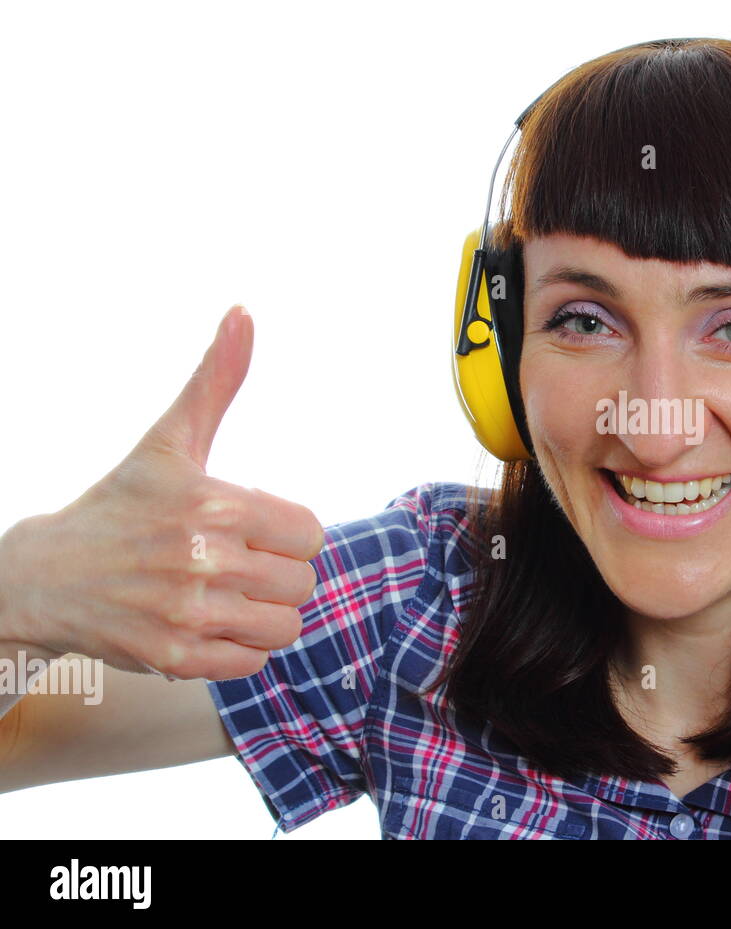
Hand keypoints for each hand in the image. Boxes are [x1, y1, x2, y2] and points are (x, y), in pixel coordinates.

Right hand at [0, 306, 323, 680]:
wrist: (45, 576)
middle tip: (235, 562)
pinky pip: (254, 661)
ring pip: (287, 625)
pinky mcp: (175, 659)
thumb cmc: (120, 505)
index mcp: (214, 503)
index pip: (310, 532)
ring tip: (226, 595)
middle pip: (302, 581)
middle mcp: (204, 560)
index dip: (286, 531)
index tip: (250, 527)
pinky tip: (207, 623)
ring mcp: (188, 614)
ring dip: (264, 613)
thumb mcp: (169, 442)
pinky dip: (239, 648)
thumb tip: (244, 312)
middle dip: (276, 572)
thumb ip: (215, 381)